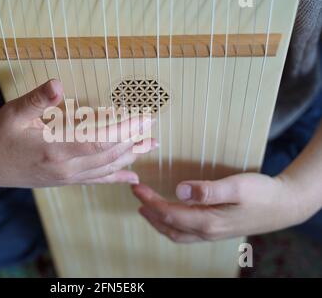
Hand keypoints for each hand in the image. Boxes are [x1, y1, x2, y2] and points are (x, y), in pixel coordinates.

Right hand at [0, 79, 156, 187]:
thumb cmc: (0, 135)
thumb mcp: (13, 113)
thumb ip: (37, 99)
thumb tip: (57, 83)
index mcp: (55, 148)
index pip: (99, 139)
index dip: (124, 129)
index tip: (143, 117)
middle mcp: (66, 167)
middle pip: (109, 154)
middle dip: (133, 139)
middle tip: (152, 125)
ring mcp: (68, 177)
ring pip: (107, 168)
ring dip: (131, 156)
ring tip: (152, 145)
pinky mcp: (67, 180)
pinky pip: (97, 181)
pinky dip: (117, 178)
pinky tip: (133, 178)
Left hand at [132, 172, 316, 242]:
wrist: (285, 206)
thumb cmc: (262, 193)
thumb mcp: (237, 187)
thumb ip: (208, 189)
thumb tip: (179, 190)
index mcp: (208, 222)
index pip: (169, 213)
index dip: (150, 200)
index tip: (136, 187)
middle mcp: (206, 232)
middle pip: (168, 225)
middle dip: (149, 211)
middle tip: (136, 193)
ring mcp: (211, 234)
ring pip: (176, 233)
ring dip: (157, 221)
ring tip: (145, 208)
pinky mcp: (216, 230)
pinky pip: (186, 232)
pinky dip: (171, 224)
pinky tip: (171, 214)